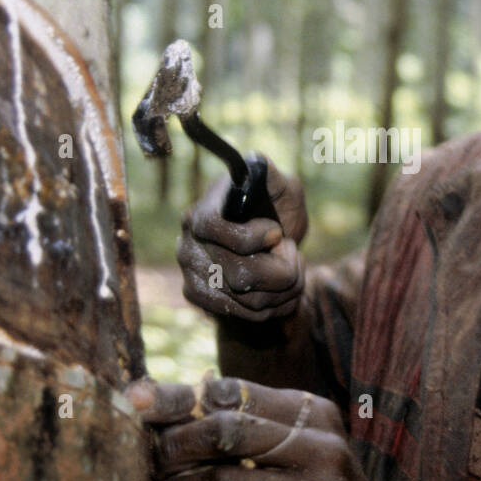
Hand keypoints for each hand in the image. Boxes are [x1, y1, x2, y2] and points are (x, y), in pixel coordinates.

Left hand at [127, 375, 394, 480]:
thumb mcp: (292, 442)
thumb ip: (240, 420)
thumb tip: (152, 398)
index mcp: (313, 412)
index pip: (231, 391)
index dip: (177, 397)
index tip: (135, 402)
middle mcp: (322, 447)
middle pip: (224, 431)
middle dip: (173, 446)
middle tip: (148, 461)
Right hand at [176, 156, 308, 322]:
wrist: (270, 247)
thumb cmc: (275, 209)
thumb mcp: (280, 187)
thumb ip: (272, 175)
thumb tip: (258, 165)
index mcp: (200, 211)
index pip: (210, 227)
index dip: (248, 237)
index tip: (276, 232)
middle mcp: (187, 244)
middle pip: (239, 275)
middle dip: (283, 268)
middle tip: (293, 253)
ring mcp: (191, 275)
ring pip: (249, 300)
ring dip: (287, 288)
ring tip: (294, 269)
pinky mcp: (202, 301)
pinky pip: (248, 316)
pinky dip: (278, 306)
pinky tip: (285, 290)